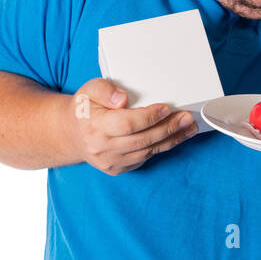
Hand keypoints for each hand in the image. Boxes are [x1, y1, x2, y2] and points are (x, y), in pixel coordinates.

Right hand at [67, 78, 198, 175]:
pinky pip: (144, 159)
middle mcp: (102, 148)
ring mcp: (110, 161)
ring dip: (171, 140)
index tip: (166, 108)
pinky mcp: (118, 169)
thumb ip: (105, 90)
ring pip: (147, 152)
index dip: (149, 117)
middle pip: (142, 140)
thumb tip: (123, 99)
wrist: (71, 134)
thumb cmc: (84, 109)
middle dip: (168, 128)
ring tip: (189, 127)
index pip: (127, 124)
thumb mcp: (89, 90)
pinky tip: (175, 137)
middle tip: (187, 118)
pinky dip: (161, 147)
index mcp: (94, 127)